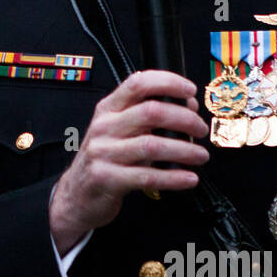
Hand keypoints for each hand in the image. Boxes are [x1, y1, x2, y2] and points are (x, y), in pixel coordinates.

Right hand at [49, 70, 209, 253]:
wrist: (77, 194)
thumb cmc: (104, 159)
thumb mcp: (116, 130)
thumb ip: (144, 116)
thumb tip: (186, 106)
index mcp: (108, 109)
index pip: (138, 83)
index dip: (168, 83)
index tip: (189, 91)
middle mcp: (104, 127)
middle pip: (151, 112)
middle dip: (184, 119)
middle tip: (200, 129)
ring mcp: (103, 153)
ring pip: (152, 145)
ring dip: (184, 150)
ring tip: (200, 156)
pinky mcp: (107, 179)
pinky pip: (147, 176)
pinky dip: (174, 178)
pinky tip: (188, 178)